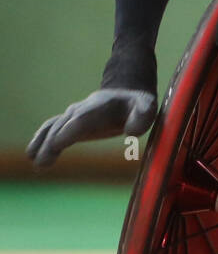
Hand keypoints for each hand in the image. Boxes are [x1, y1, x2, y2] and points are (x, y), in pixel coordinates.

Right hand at [26, 88, 157, 167]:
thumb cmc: (137, 105)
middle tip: (41, 161)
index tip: (57, 144)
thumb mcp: (147, 107)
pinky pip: (51, 129)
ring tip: (34, 160)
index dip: (70, 130)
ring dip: (42, 142)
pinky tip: (33, 156)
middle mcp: (83, 109)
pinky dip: (40, 140)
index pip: (82, 119)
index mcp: (101, 106)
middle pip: (64, 125)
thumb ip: (142, 117)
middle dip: (52, 141)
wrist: (126, 92)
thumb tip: (131, 132)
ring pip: (53, 126)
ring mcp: (74, 115)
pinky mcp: (70, 123)